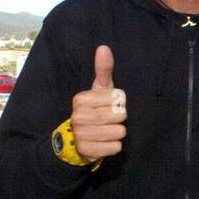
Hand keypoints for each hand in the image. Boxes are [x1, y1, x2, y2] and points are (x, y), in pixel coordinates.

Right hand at [70, 45, 126, 159]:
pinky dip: (115, 146)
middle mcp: (78, 116)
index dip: (119, 102)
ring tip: (107, 130)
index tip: (109, 105)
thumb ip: (103, 70)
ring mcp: (81, 135)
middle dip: (119, 119)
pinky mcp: (87, 151)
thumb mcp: (100, 89)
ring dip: (118, 133)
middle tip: (109, 120)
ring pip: (119, 132)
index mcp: (81, 99)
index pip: (118, 98)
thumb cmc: (96, 109)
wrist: (79, 138)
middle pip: (120, 116)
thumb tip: (103, 48)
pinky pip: (116, 147)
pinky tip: (105, 142)